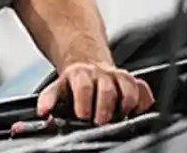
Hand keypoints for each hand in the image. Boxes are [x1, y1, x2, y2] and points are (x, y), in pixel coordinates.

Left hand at [36, 61, 154, 124]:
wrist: (87, 65)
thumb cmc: (73, 84)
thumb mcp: (58, 88)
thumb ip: (49, 99)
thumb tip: (42, 111)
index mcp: (80, 74)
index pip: (83, 85)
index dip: (84, 100)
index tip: (83, 115)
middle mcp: (101, 74)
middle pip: (106, 88)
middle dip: (104, 107)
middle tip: (101, 122)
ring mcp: (119, 77)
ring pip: (129, 86)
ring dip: (126, 103)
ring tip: (120, 116)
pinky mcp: (134, 82)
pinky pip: (144, 89)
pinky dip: (143, 101)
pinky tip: (136, 111)